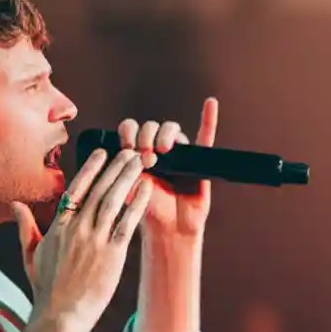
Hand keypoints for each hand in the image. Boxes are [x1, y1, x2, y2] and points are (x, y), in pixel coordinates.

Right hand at [12, 148, 153, 331]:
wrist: (60, 316)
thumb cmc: (46, 289)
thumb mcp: (31, 256)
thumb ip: (26, 227)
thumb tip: (15, 204)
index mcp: (58, 227)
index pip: (76, 189)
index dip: (91, 169)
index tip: (102, 152)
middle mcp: (76, 229)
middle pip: (98, 190)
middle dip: (115, 167)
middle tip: (129, 150)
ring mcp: (95, 241)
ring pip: (113, 201)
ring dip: (127, 178)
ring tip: (140, 162)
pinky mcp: (112, 255)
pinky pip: (127, 223)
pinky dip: (138, 203)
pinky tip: (147, 188)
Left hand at [117, 97, 218, 237]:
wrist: (169, 228)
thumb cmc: (147, 210)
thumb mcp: (127, 189)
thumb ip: (121, 171)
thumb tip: (120, 153)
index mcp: (137, 152)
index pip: (131, 130)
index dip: (128, 133)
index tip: (126, 147)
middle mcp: (158, 148)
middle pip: (150, 127)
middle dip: (145, 136)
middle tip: (145, 156)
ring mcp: (179, 152)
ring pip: (172, 129)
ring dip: (165, 134)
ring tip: (163, 150)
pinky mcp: (199, 160)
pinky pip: (206, 135)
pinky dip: (209, 118)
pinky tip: (210, 103)